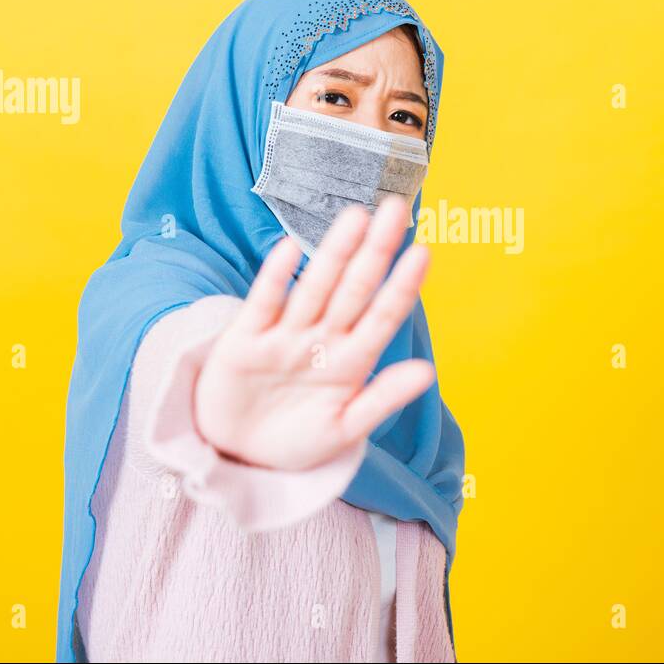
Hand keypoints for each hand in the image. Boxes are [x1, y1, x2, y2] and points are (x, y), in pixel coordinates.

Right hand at [193, 195, 434, 470]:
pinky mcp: (244, 342)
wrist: (235, 455)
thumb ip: (382, 400)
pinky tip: (288, 249)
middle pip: (353, 288)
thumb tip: (428, 372)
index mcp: (351, 360)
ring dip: (334, 253)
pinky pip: (263, 304)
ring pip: (314, 287)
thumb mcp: (343, 429)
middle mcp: (321, 338)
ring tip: (356, 217)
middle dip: (375, 250)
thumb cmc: (296, 441)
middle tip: (395, 208)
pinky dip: (274, 278)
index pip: (383, 315)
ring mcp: (284, 336)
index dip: (403, 285)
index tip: (423, 252)